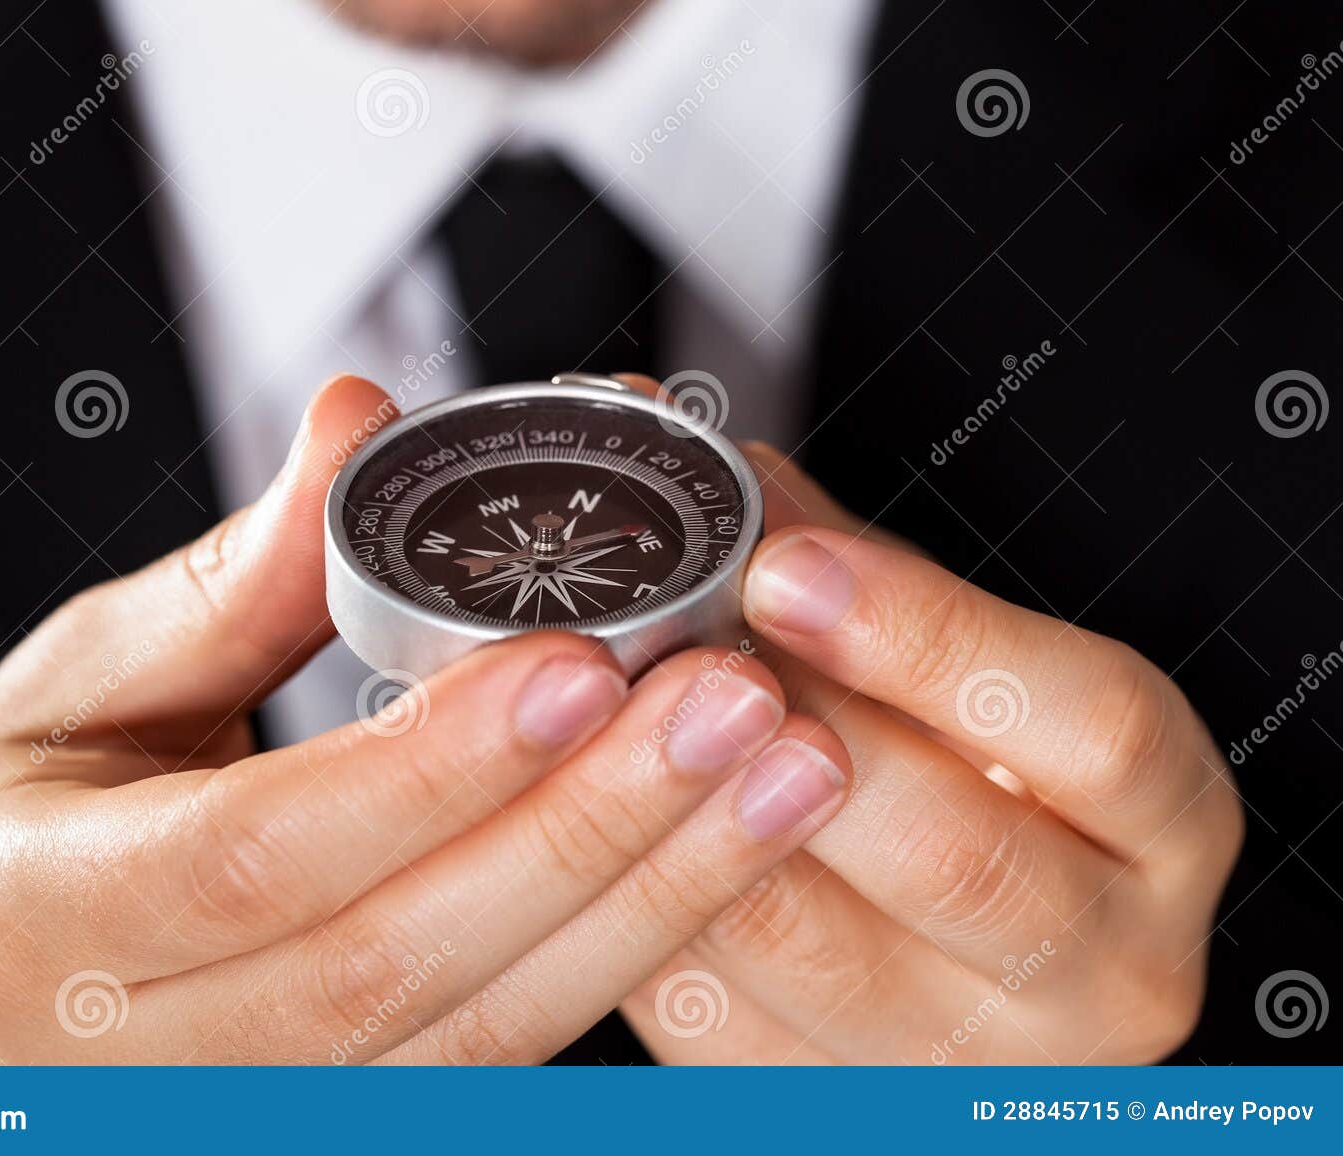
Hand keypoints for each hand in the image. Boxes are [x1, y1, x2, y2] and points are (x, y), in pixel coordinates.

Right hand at [0, 376, 854, 1063]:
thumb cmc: (15, 820)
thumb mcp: (78, 681)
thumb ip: (237, 576)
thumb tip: (359, 424)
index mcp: (47, 914)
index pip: (255, 854)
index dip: (427, 767)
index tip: (578, 662)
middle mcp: (160, 1051)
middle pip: (402, 957)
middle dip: (589, 828)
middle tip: (740, 703)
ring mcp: (272, 1102)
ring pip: (487, 1025)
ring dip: (655, 896)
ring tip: (788, 773)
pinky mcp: (358, 1106)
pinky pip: (510, 1045)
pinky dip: (633, 947)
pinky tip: (730, 850)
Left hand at [620, 442, 1243, 1064]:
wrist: (964, 950)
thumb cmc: (961, 773)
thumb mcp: (940, 662)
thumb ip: (837, 562)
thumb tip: (689, 452)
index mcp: (1161, 823)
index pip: (1092, 728)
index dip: (930, 636)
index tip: (786, 565)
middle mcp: (1104, 963)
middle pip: (954, 851)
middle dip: (792, 730)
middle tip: (679, 644)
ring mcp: (973, 1057)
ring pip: (813, 946)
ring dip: (693, 817)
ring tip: (613, 717)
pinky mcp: (841, 1101)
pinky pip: (720, 1017)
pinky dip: (643, 908)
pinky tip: (598, 823)